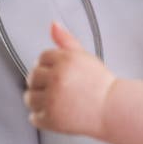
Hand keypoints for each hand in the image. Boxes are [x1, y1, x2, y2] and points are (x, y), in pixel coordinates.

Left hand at [24, 22, 115, 136]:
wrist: (113, 108)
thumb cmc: (100, 85)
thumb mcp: (84, 57)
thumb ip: (66, 40)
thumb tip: (53, 25)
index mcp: (65, 60)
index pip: (41, 58)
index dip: (50, 67)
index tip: (61, 74)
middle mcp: (57, 78)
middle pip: (32, 77)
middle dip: (42, 83)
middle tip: (60, 89)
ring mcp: (53, 99)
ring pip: (29, 98)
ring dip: (40, 101)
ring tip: (59, 102)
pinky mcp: (51, 118)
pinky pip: (34, 117)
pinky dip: (43, 117)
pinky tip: (59, 113)